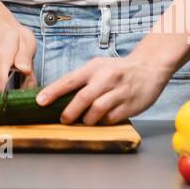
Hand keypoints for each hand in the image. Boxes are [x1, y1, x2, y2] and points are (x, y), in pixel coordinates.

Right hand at [0, 12, 37, 90]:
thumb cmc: (12, 34)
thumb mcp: (25, 39)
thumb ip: (25, 56)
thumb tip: (25, 70)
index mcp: (1, 58)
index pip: (5, 87)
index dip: (20, 91)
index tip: (29, 86)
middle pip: (8, 90)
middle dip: (22, 86)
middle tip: (29, 73)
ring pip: (5, 89)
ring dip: (16, 84)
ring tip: (21, 70)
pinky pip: (1, 86)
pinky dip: (10, 82)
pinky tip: (13, 72)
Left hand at [36, 51, 171, 124]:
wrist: (149, 67)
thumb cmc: (117, 69)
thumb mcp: (98, 67)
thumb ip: (81, 80)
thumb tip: (57, 96)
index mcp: (94, 68)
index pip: (70, 80)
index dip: (53, 91)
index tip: (40, 101)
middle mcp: (106, 78)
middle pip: (83, 98)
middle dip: (70, 112)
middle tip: (63, 120)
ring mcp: (119, 91)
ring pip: (97, 110)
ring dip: (87, 120)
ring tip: (84, 121)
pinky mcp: (131, 104)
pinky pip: (112, 118)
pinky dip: (103, 122)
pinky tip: (102, 120)